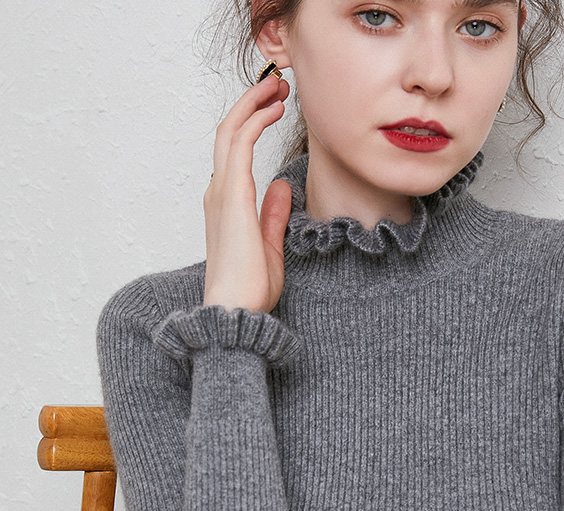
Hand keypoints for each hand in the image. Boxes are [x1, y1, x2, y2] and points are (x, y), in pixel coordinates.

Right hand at [203, 75, 292, 313]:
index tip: (274, 108)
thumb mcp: (269, 246)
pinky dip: (254, 121)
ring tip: (277, 88)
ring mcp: (222, 192)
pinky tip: (272, 110)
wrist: (236, 309)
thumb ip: (273, 215)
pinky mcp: (232, 196)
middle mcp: (219, 193)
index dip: (252, 125)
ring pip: (231, 131)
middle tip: (276, 86)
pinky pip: (239, 145)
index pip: (234, 153)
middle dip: (251, 105)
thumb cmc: (249, 288)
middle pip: (229, 133)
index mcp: (227, 204)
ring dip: (253, 104)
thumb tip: (282, 187)